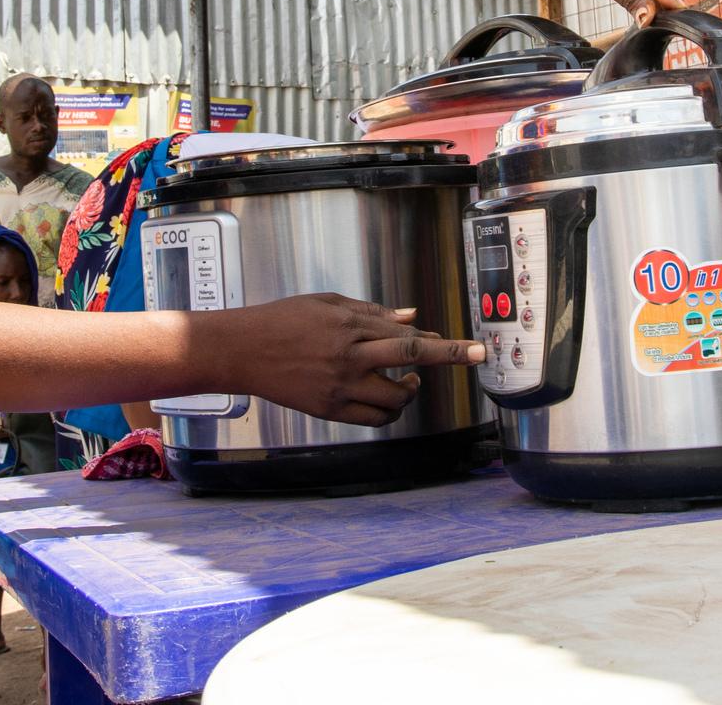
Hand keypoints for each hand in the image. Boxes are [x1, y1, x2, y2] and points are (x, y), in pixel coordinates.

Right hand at [226, 294, 485, 426]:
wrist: (243, 350)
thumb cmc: (281, 320)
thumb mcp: (327, 304)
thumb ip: (370, 311)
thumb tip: (409, 316)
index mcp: (350, 326)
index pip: (408, 333)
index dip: (439, 340)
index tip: (465, 344)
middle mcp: (350, 356)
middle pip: (412, 355)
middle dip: (451, 354)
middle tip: (478, 354)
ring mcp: (341, 385)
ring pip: (396, 397)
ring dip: (411, 391)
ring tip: (409, 382)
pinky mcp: (330, 408)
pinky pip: (373, 418)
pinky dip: (389, 412)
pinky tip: (388, 399)